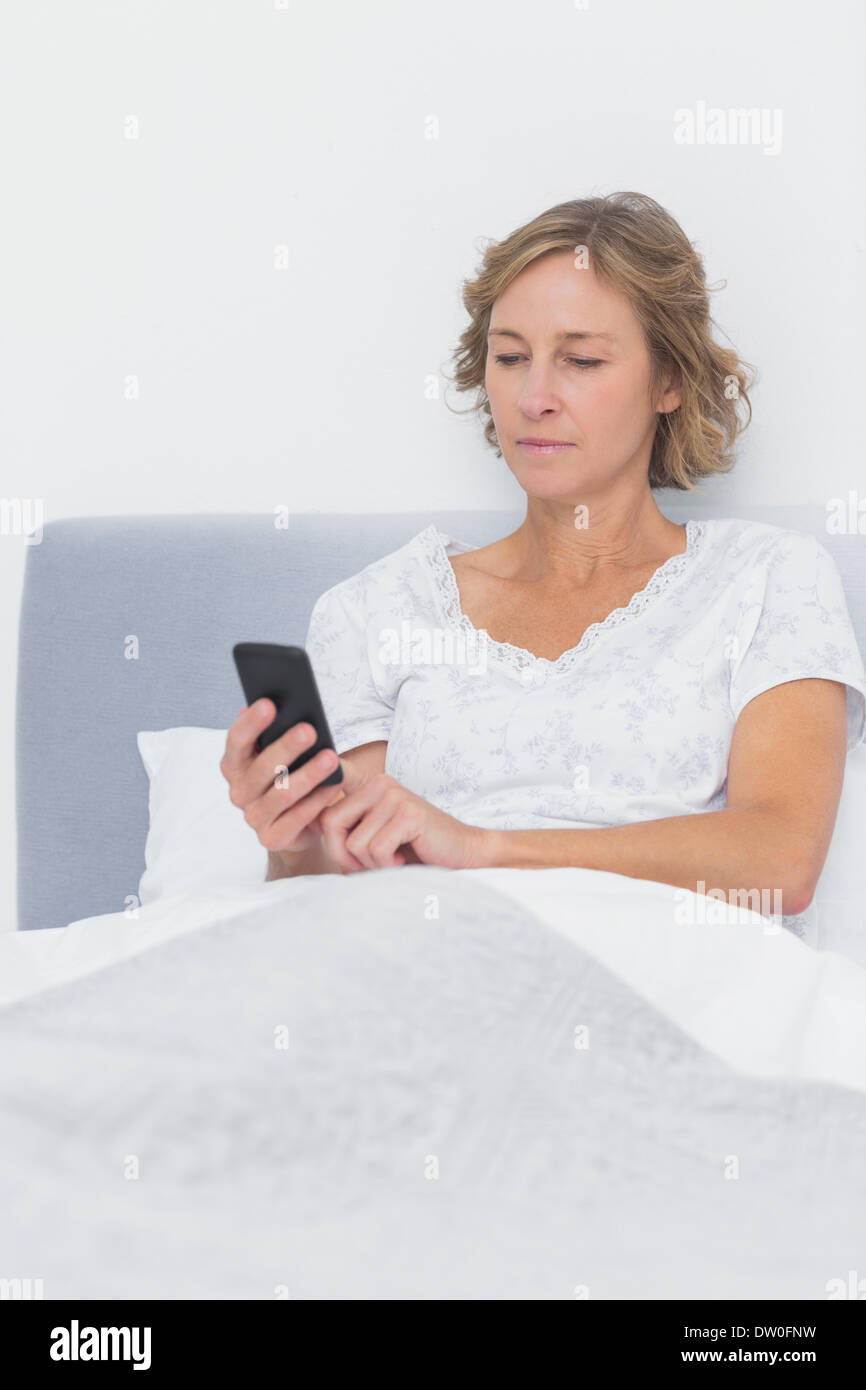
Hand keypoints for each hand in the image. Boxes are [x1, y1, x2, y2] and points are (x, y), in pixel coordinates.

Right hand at [220, 700, 364, 861]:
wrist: (299, 826)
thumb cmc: (291, 777)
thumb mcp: (284, 755)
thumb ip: (276, 733)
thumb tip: (278, 703)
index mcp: (235, 764)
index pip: (237, 740)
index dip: (251, 723)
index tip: (269, 704)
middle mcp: (239, 791)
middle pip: (261, 767)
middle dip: (286, 747)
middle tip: (309, 730)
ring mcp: (253, 817)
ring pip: (281, 793)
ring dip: (308, 775)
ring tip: (330, 758)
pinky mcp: (271, 838)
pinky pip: (297, 818)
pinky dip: (317, 800)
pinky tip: (334, 785)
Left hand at [318, 772, 489, 871]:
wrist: (462, 855)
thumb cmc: (414, 852)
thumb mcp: (373, 839)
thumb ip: (345, 832)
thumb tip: (306, 832)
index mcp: (368, 786)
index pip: (325, 813)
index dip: (329, 842)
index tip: (345, 858)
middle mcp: (379, 784)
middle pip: (331, 824)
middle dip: (345, 855)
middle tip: (369, 865)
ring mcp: (395, 796)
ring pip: (355, 842)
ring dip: (371, 863)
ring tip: (393, 861)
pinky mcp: (409, 814)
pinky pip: (376, 849)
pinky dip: (387, 865)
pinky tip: (404, 861)